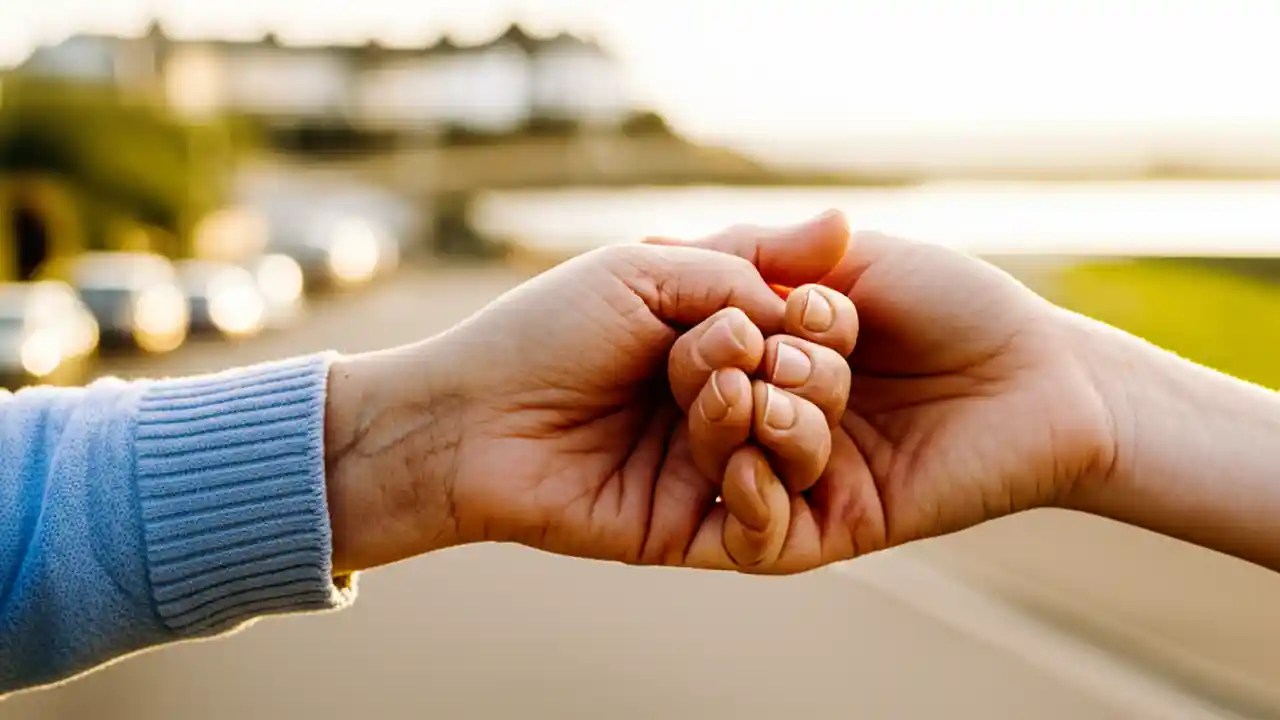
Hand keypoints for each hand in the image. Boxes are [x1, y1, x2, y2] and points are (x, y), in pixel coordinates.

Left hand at [321, 214, 851, 572]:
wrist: (470, 417)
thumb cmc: (547, 332)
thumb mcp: (645, 270)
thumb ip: (744, 260)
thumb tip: (843, 229)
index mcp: (713, 341)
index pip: (802, 336)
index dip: (811, 324)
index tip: (803, 309)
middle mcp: (720, 404)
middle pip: (810, 398)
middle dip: (794, 372)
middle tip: (742, 356)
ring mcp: (707, 468)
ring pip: (794, 458)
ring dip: (778, 424)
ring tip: (723, 394)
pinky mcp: (688, 528)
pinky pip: (760, 530)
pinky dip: (764, 497)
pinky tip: (735, 460)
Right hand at [661, 213, 1117, 571]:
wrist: (1043, 372)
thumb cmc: (958, 302)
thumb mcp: (853, 261)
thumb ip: (767, 254)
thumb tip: (659, 239)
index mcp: (779, 356)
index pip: (702, 355)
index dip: (707, 334)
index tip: (737, 310)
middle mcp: (783, 416)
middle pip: (706, 412)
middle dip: (718, 381)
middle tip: (764, 356)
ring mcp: (805, 474)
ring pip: (730, 466)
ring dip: (746, 425)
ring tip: (781, 393)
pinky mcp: (833, 527)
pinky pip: (762, 536)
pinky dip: (748, 501)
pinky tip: (757, 461)